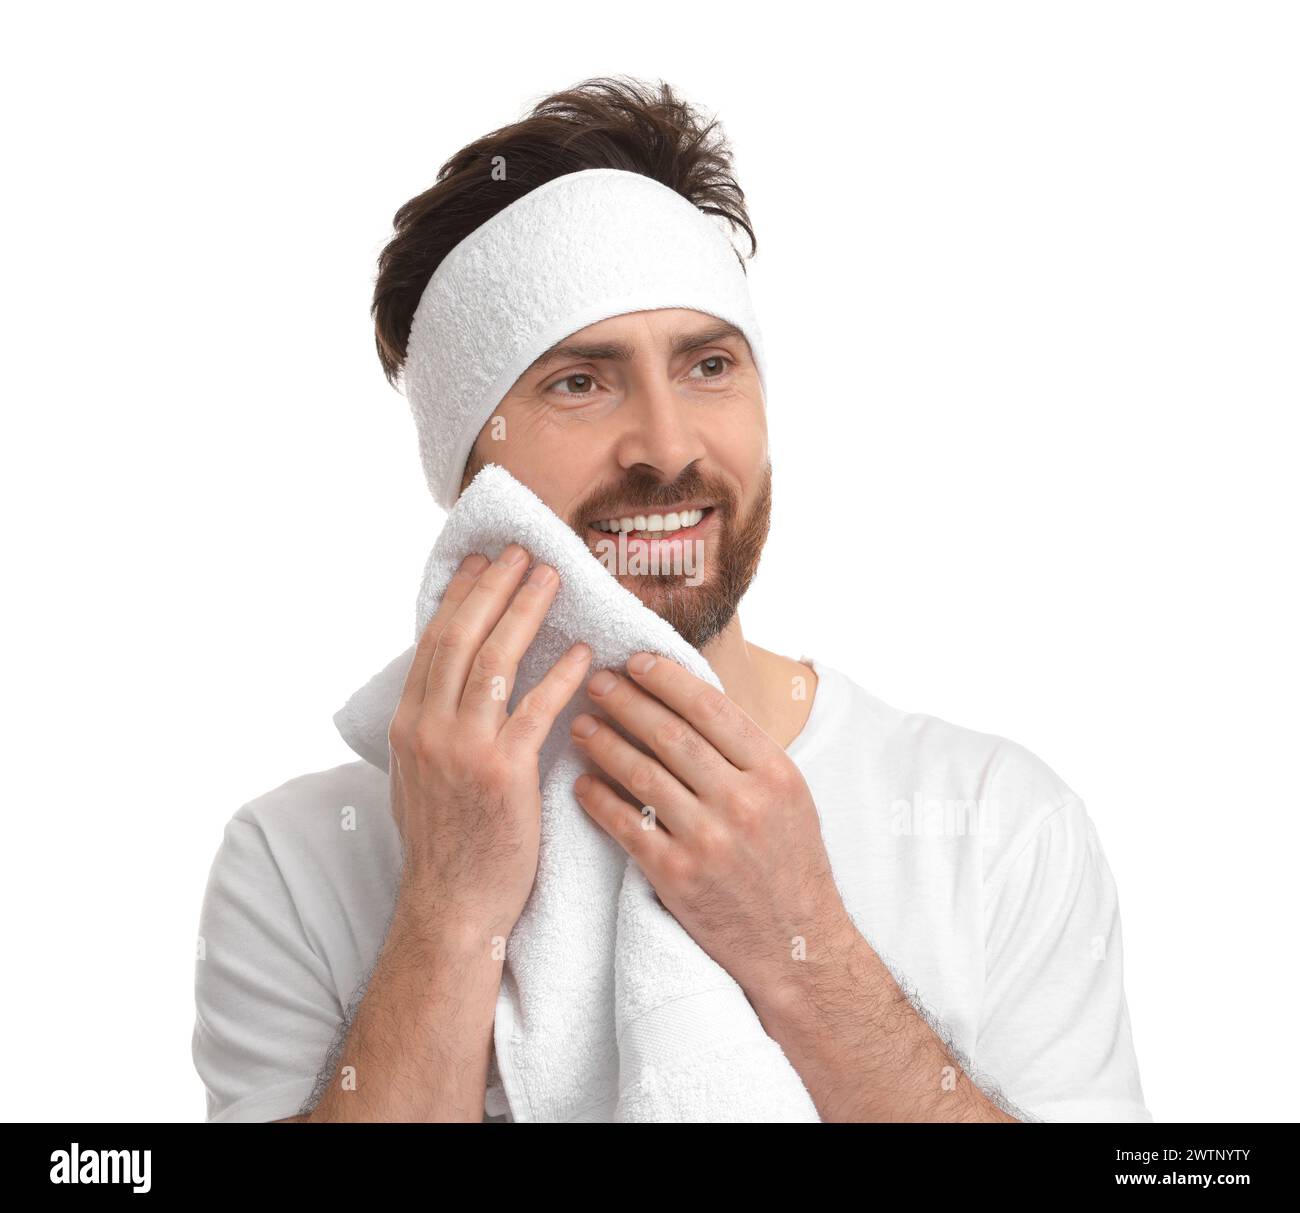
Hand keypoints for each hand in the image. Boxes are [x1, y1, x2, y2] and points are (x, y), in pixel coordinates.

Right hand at [387, 545, 591, 940]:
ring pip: (495, 662)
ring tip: (553, 579)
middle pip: (461, 638)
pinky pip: (535, 711)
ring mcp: (462, 750)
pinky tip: (584, 653)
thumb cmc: (446, 842)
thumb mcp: (419, 775)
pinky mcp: (502, 775)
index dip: (460, 596)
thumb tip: (453, 683)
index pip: (433, 642)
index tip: (481, 561)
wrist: (451, 906)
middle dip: (493, 588)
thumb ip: (434, 724)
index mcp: (407, 723)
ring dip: (526, 613)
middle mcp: (427, 728)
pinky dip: (561, 677)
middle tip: (521, 552)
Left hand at [568, 653, 852, 1012]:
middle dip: (626, 702)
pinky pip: (624, 824)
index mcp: (775, 773)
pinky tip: (582, 782)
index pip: (711, 708)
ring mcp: (709, 840)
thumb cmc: (790, 864)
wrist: (795, 946)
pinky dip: (598, 798)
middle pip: (670, 734)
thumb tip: (690, 700)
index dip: (666, 679)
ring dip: (603, 743)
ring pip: (641, 774)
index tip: (635, 661)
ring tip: (580, 725)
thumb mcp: (789, 797)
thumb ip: (747, 753)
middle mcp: (744, 801)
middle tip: (595, 682)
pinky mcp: (676, 876)